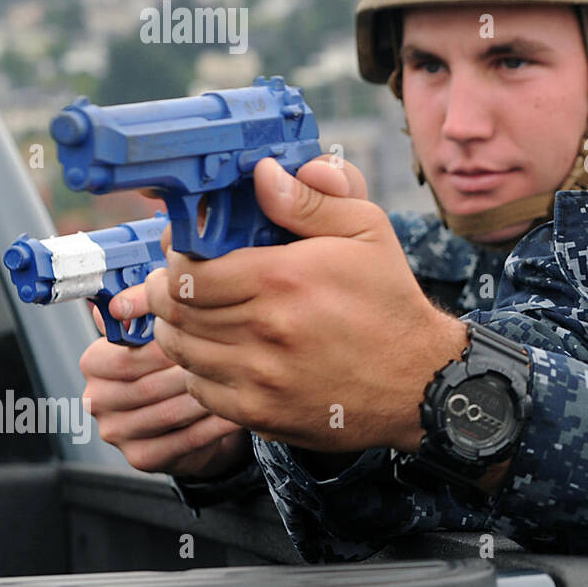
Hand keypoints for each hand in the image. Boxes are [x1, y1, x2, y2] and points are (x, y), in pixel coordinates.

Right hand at [80, 285, 249, 478]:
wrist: (192, 418)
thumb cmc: (180, 363)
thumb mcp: (167, 329)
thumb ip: (157, 304)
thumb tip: (158, 279)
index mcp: (96, 361)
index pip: (127, 353)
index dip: (171, 344)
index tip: (210, 332)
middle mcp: (97, 398)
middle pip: (148, 384)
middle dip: (194, 369)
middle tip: (235, 355)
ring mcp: (117, 431)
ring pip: (168, 412)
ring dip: (209, 396)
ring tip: (243, 381)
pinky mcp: (141, 458)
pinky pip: (184, 441)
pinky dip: (215, 425)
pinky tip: (241, 410)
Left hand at [144, 155, 469, 452]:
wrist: (419, 380)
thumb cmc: (389, 301)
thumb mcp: (367, 232)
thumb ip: (311, 200)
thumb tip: (262, 174)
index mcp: (284, 277)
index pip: (187, 269)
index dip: (175, 257)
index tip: (185, 250)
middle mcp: (265, 329)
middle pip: (175, 310)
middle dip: (169, 292)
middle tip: (183, 282)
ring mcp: (259, 376)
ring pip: (180, 349)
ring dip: (179, 329)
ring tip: (199, 315)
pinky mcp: (259, 412)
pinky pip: (198, 388)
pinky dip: (197, 369)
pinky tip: (221, 353)